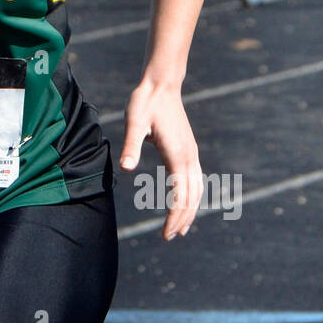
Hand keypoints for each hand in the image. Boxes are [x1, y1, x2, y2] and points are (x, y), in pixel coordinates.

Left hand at [119, 76, 203, 240]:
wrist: (161, 85)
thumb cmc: (145, 103)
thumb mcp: (134, 122)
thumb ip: (131, 145)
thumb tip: (126, 168)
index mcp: (178, 155)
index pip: (180, 195)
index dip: (174, 217)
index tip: (165, 234)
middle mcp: (189, 157)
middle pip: (192, 197)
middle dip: (182, 219)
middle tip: (169, 237)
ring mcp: (191, 153)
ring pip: (197, 189)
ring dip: (190, 210)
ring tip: (180, 229)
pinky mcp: (189, 150)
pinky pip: (195, 179)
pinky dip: (192, 196)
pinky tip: (184, 202)